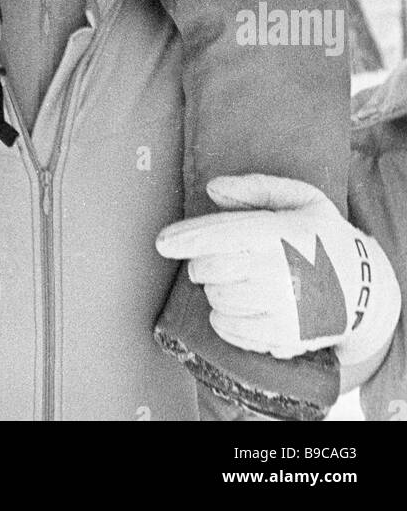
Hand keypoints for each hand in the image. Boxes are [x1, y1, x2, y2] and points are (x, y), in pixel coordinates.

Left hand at [156, 175, 400, 366]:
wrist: (363, 288)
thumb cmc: (322, 236)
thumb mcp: (301, 198)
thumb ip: (255, 188)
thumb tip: (213, 188)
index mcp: (282, 233)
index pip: (222, 234)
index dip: (186, 238)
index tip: (162, 242)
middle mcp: (281, 272)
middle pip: (211, 270)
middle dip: (202, 262)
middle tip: (218, 258)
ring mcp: (282, 309)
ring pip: (217, 299)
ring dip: (216, 289)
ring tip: (239, 280)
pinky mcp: (282, 337)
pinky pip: (230, 330)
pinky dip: (224, 317)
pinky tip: (239, 305)